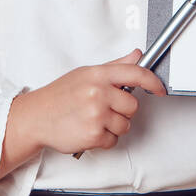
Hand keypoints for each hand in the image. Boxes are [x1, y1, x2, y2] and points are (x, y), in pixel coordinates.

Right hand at [16, 48, 166, 155]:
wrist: (35, 117)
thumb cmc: (59, 96)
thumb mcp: (85, 75)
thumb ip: (114, 66)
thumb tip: (136, 55)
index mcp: (98, 75)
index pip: (135, 73)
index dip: (153, 82)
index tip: (160, 89)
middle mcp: (98, 92)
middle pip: (133, 106)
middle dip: (122, 111)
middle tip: (103, 109)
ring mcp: (96, 114)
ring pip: (125, 125)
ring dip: (112, 127)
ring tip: (93, 120)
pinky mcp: (93, 134)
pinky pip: (113, 140)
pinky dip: (103, 140)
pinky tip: (88, 130)